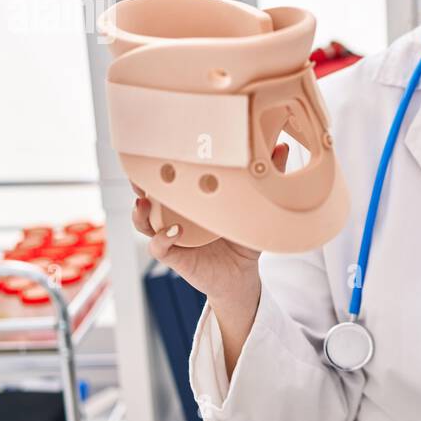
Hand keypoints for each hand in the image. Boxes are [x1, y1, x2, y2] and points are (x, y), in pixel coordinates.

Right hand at [130, 141, 291, 303]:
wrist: (241, 275)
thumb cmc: (244, 237)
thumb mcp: (256, 206)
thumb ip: (266, 177)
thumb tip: (281, 146)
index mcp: (191, 197)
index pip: (169, 175)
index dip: (158, 161)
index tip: (157, 146)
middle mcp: (175, 214)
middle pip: (147, 194)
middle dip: (139, 181)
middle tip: (139, 172)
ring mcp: (171, 234)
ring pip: (144, 221)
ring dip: (139, 211)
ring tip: (143, 201)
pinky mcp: (175, 256)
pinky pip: (158, 246)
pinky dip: (162, 238)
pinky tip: (174, 231)